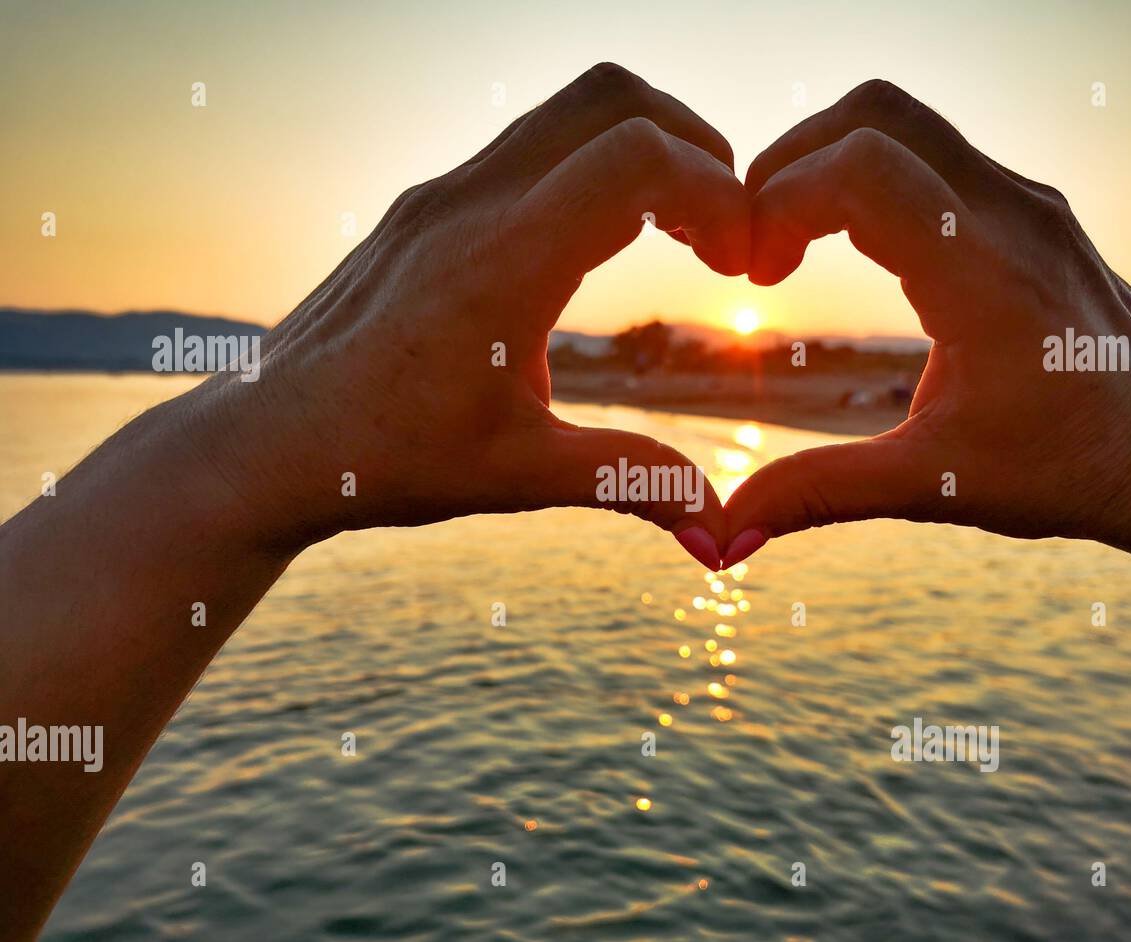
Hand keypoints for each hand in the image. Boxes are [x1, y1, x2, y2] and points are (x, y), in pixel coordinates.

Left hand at [188, 63, 746, 566]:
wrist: (264, 443)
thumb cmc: (382, 461)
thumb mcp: (518, 476)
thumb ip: (632, 484)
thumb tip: (723, 533)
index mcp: (499, 263)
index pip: (639, 161)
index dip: (720, 195)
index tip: (746, 265)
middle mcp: (468, 204)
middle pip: (612, 99)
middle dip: (697, 147)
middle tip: (726, 231)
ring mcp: (440, 195)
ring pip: (568, 111)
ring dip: (644, 148)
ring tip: (682, 232)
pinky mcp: (425, 207)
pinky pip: (529, 146)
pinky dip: (591, 167)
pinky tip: (601, 247)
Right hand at [722, 80, 1130, 568]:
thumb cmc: (1071, 468)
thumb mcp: (937, 485)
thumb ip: (824, 494)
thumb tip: (727, 533)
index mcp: (988, 276)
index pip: (861, 170)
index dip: (779, 203)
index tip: (753, 275)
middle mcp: (1013, 215)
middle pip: (875, 113)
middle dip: (788, 163)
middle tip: (754, 245)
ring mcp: (1027, 202)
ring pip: (904, 119)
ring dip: (826, 163)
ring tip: (788, 246)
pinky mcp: (1029, 208)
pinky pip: (932, 151)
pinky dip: (868, 175)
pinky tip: (847, 247)